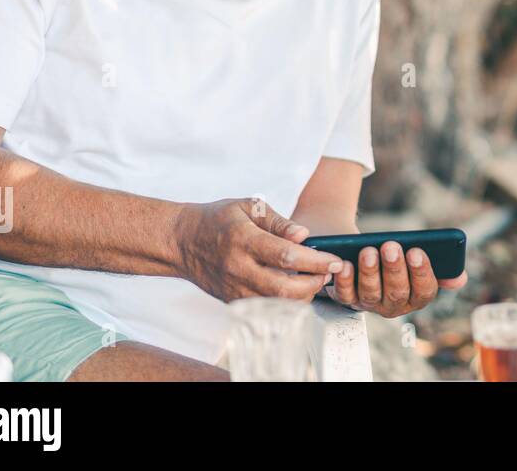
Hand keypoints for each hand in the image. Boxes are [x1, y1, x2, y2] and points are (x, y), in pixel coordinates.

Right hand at [173, 198, 342, 302]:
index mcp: (243, 241)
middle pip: (284, 288)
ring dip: (303, 296)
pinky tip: (296, 288)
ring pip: (277, 304)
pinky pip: (265, 308)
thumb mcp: (248, 207)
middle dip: (314, 283)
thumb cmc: (219, 219)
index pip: (286, 256)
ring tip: (316, 279)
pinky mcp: (231, 301)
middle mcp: (238, 269)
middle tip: (329, 273)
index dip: (315, 261)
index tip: (335, 261)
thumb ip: (278, 222)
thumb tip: (304, 235)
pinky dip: (286, 302)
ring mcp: (233, 289)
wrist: (181, 242)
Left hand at [327, 240, 467, 317]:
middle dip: (394, 269)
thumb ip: (440, 269)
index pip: (424, 291)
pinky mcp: (347, 298)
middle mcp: (394, 305)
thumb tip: (460, 278)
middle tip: (391, 246)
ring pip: (371, 292)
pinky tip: (345, 264)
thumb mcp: (417, 262)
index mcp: (416, 297)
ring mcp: (370, 303)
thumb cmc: (396, 257)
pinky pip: (345, 293)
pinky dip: (343, 280)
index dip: (421, 272)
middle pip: (397, 292)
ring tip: (369, 251)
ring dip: (370, 272)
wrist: (362, 252)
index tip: (417, 251)